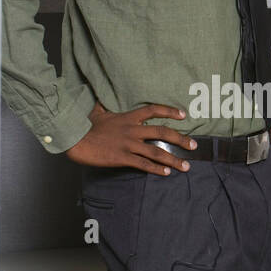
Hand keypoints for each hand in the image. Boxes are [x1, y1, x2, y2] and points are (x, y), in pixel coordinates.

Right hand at [65, 101, 197, 174]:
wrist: (77, 141)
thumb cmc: (86, 127)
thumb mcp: (97, 112)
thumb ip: (104, 106)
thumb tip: (100, 96)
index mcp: (128, 117)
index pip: (153, 110)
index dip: (169, 111)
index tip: (183, 115)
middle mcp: (132, 130)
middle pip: (162, 132)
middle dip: (181, 139)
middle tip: (194, 145)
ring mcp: (129, 145)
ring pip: (157, 151)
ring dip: (173, 159)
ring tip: (186, 166)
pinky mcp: (123, 158)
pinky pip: (144, 164)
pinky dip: (156, 169)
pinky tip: (166, 173)